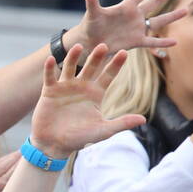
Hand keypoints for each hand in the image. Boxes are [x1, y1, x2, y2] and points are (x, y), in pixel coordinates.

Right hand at [29, 43, 143, 157]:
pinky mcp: (50, 91)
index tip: (124, 53)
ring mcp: (66, 87)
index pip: (108, 75)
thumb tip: (143, 120)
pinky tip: (51, 59)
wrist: (54, 145)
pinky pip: (50, 77)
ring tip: (77, 46)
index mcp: (96, 94)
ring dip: (73, 56)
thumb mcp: (103, 131)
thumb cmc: (79, 139)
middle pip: (91, 67)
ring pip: (70, 67)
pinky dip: (49, 68)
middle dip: (97, 57)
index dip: (116, 65)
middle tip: (103, 46)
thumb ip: (121, 123)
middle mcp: (82, 87)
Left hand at [71, 0, 186, 54]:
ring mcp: (136, 28)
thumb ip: (92, 2)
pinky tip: (175, 42)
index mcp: (126, 7)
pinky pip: (151, 42)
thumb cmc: (89, 27)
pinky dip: (162, 43)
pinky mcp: (135, 42)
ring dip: (171, 17)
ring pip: (158, 21)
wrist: (89, 44)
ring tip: (185, 11)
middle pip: (154, 2)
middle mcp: (134, 16)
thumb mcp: (92, 14)